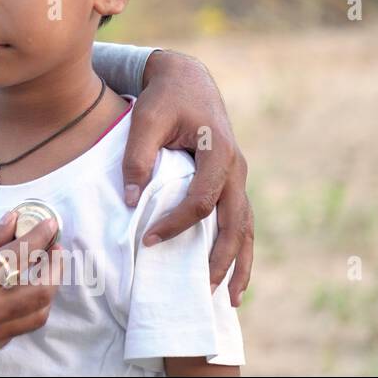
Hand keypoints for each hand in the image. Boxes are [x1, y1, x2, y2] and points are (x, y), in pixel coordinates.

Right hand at [0, 212, 58, 366]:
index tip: (50, 224)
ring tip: (41, 269)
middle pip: (43, 290)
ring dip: (46, 290)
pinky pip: (17, 328)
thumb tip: (12, 223)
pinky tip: (16, 291)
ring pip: (37, 314)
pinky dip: (25, 307)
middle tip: (53, 246)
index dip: (40, 237)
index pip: (21, 256)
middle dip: (54, 265)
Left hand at [123, 49, 253, 306]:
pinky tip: (230, 272)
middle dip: (223, 259)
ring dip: (239, 261)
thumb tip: (131, 201)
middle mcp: (235, 167)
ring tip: (230, 298)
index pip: (201, 200)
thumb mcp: (145, 120)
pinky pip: (240, 219)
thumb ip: (138, 158)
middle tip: (205, 291)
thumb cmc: (163, 99)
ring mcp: (238, 176)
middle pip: (236, 223)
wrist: (186, 79)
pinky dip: (237, 247)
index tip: (148, 240)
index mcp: (218, 151)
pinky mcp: (231, 181)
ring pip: (246, 226)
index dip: (176, 224)